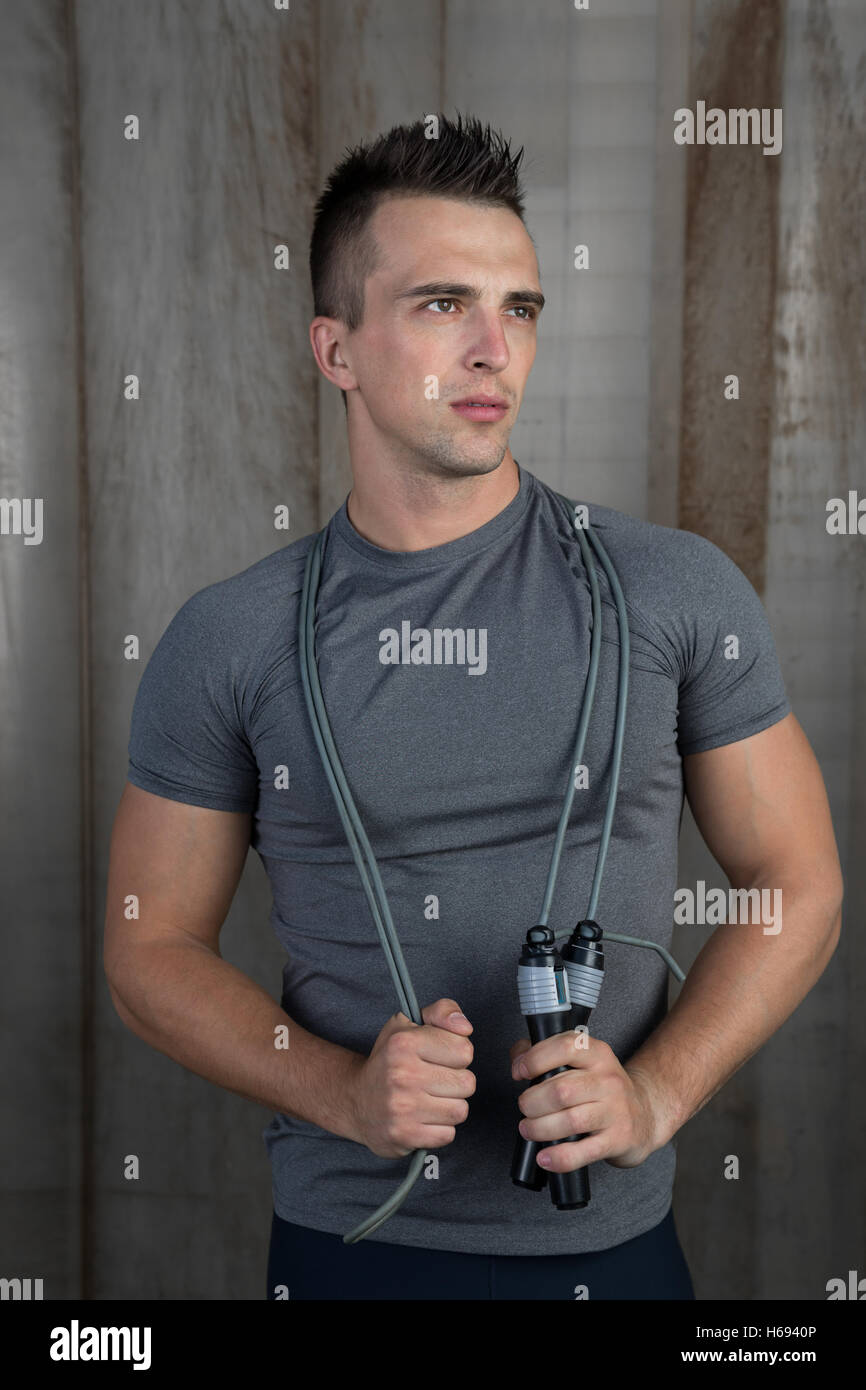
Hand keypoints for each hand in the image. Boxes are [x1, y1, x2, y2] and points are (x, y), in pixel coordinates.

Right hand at [349, 998, 475, 1157]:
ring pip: (460, 1110)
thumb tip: (464, 1027)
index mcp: (404, 1043)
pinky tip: (422, 1119)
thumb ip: (441, 1012)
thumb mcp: (408, 1025)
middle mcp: (402, 1074)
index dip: (456, 1054)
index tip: (438, 1057)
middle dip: (455, 1082)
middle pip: (467, 1083)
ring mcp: (402, 1108)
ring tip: (429, 1100)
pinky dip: (439, 1129)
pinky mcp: (404, 1135)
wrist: (355, 1102)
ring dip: (449, 1107)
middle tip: (433, 1081)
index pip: (465, 1050)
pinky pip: (448, 1134)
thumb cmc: (389, 1061)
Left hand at [509, 1031, 661, 1173]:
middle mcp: (608, 1080)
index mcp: (597, 1054)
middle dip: (531, 1102)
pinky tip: (545, 1156)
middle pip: (561, 1089)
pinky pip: (583, 1152)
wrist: (645, 1115)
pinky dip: (559, 1157)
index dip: (535, 1059)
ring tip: (529, 1129)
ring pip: (570, 1121)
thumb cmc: (602, 1088)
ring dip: (539, 1128)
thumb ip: (545, 1053)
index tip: (519, 1072)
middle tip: (525, 1107)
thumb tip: (518, 1057)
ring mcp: (615, 1111)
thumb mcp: (582, 1062)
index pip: (565, 1047)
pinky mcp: (618, 1140)